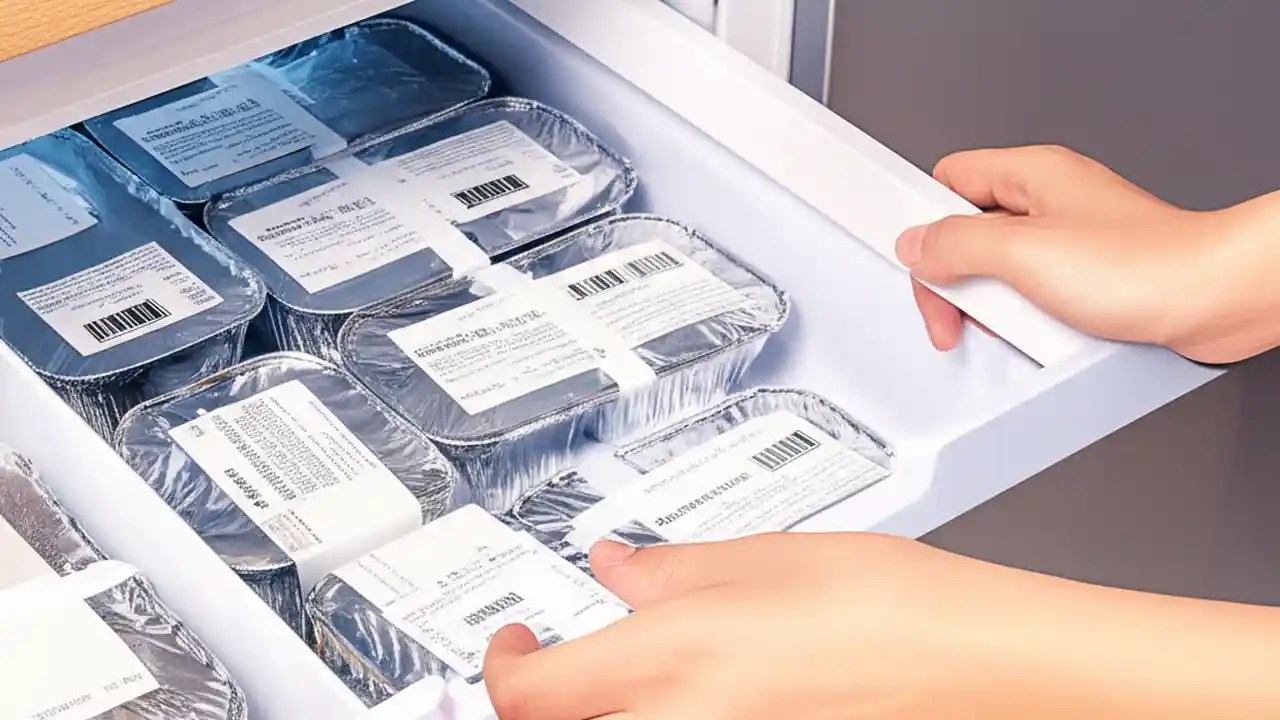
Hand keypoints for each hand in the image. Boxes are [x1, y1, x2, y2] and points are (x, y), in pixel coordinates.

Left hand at [483, 533, 1279, 718]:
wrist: (978, 665)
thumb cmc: (894, 606)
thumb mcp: (766, 556)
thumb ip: (671, 569)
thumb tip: (614, 567)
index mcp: (679, 654)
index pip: (530, 693)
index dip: (500, 667)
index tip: (514, 640)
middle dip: (539, 702)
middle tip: (552, 664)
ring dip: (602, 712)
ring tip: (624, 673)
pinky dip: (660, 719)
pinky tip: (690, 690)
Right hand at [895, 145, 1279, 362]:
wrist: (1214, 299)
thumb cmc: (1144, 265)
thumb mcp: (1022, 252)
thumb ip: (956, 244)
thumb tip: (916, 244)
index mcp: (1032, 174)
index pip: (947, 182)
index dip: (926, 224)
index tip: (920, 260)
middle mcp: (1051, 200)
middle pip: (969, 233)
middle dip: (959, 279)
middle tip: (960, 311)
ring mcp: (1071, 238)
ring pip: (1001, 270)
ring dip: (997, 304)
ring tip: (1016, 319)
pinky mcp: (1090, 276)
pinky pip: (1035, 295)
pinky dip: (1030, 318)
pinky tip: (1044, 330)